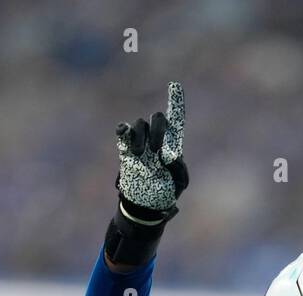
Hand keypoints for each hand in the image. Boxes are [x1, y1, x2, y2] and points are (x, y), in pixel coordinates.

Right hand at [115, 81, 187, 219]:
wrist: (144, 205)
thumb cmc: (165, 192)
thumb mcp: (180, 183)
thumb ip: (180, 169)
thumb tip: (169, 155)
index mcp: (172, 143)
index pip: (176, 118)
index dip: (175, 101)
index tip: (174, 84)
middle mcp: (156, 138)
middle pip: (157, 118)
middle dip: (158, 130)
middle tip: (156, 151)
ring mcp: (140, 143)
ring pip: (139, 124)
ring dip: (141, 137)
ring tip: (140, 155)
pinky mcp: (126, 150)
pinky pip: (123, 133)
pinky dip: (123, 129)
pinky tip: (122, 130)